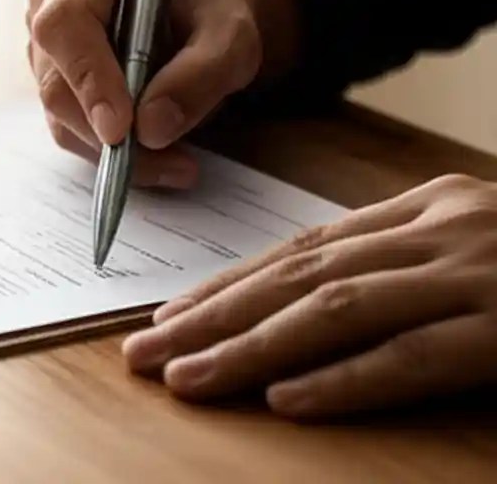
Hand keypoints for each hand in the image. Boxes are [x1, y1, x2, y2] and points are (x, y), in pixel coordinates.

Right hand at [25, 0, 268, 187]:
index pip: (66, 22)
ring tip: (178, 164)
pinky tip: (159, 160)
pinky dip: (110, 154)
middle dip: (105, 131)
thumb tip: (151, 129)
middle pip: (56, 78)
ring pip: (60, 112)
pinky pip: (69, 127)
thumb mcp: (232, 36)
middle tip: (166, 159)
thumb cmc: (210, 13)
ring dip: (114, 151)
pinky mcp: (51, 79)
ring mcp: (45, 42)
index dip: (87, 77)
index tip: (120, 129)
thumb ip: (200, 74)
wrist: (198, 17)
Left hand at [122, 173, 496, 418]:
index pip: (304, 247)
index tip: (168, 315)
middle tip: (145, 351)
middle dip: (212, 316)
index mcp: (428, 208)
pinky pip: (411, 358)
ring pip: (336, 310)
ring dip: (249, 347)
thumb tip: (307, 296)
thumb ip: (400, 260)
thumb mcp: (477, 245)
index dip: (230, 284)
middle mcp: (439, 233)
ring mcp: (473, 278)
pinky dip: (341, 379)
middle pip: (301, 276)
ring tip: (186, 378)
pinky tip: (283, 399)